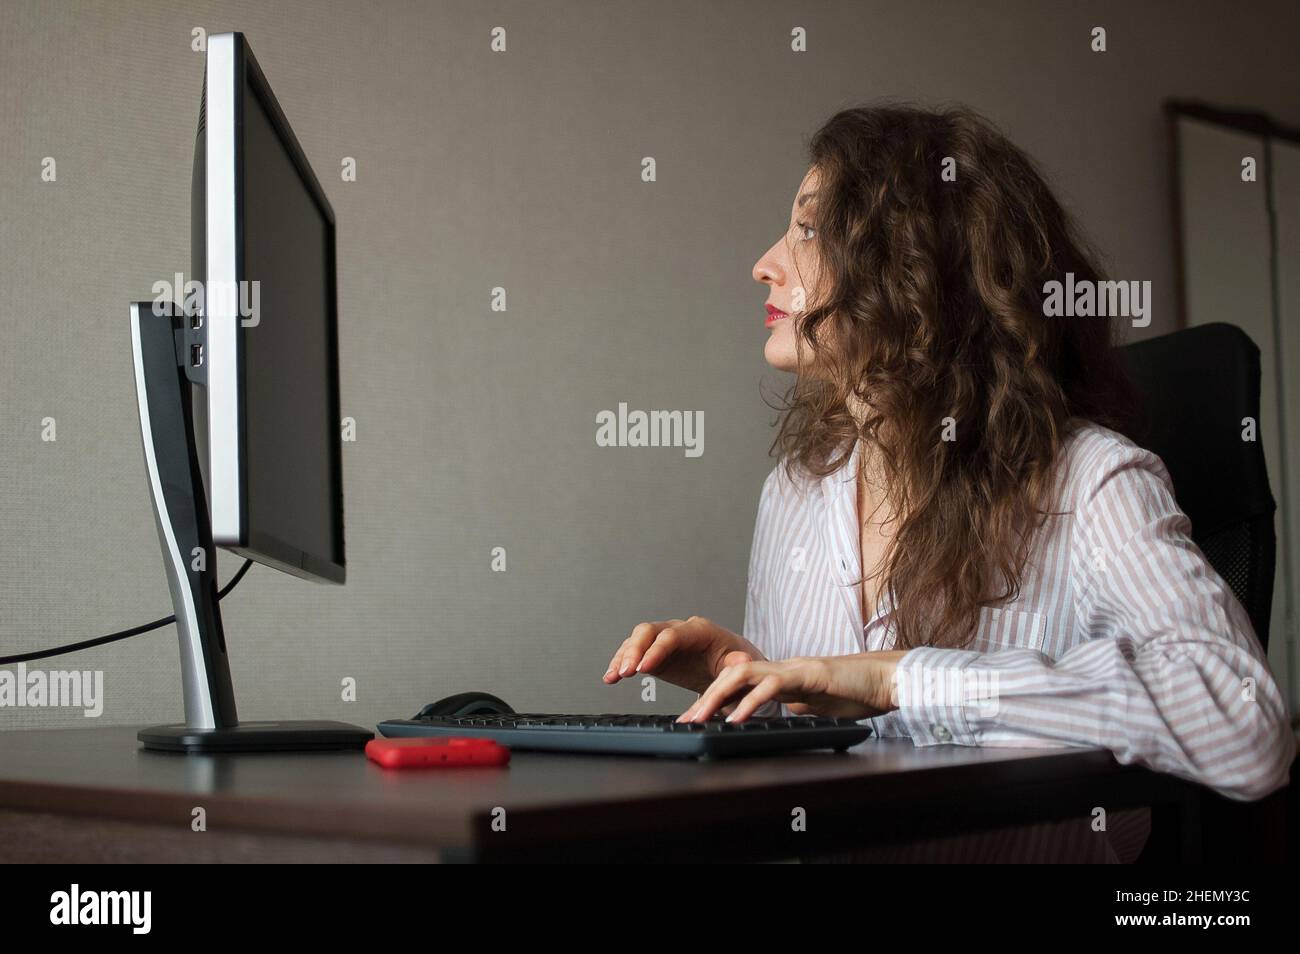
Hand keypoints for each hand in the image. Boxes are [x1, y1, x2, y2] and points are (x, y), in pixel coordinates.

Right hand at [603, 616, 766, 695]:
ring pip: (637, 640)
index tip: (645, 668)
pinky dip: (620, 663)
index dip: (657, 650)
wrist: (726, 664)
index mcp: (699, 630)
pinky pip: (632, 652)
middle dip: (635, 650)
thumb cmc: (733, 662)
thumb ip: (737, 663)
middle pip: (649, 631)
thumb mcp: (739, 664)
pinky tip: (610, 677)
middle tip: (626, 672)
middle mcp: (677, 629)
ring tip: (613, 677)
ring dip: (623, 657)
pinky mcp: (652, 651)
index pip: (672, 635)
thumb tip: (742, 660)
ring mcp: (662, 639)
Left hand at [678, 651, 906, 722]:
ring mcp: (793, 669)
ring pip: (742, 674)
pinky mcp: (809, 674)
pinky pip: (772, 685)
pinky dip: (750, 702)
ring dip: (717, 697)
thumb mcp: (816, 706)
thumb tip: (781, 714)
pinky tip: (735, 718)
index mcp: (781, 677)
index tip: (692, 720)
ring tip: (699, 718)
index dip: (712, 701)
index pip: (737, 684)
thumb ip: (796, 706)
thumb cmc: (857, 693)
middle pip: (730, 676)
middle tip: (684, 721)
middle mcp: (782, 669)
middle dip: (704, 699)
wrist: (888, 678)